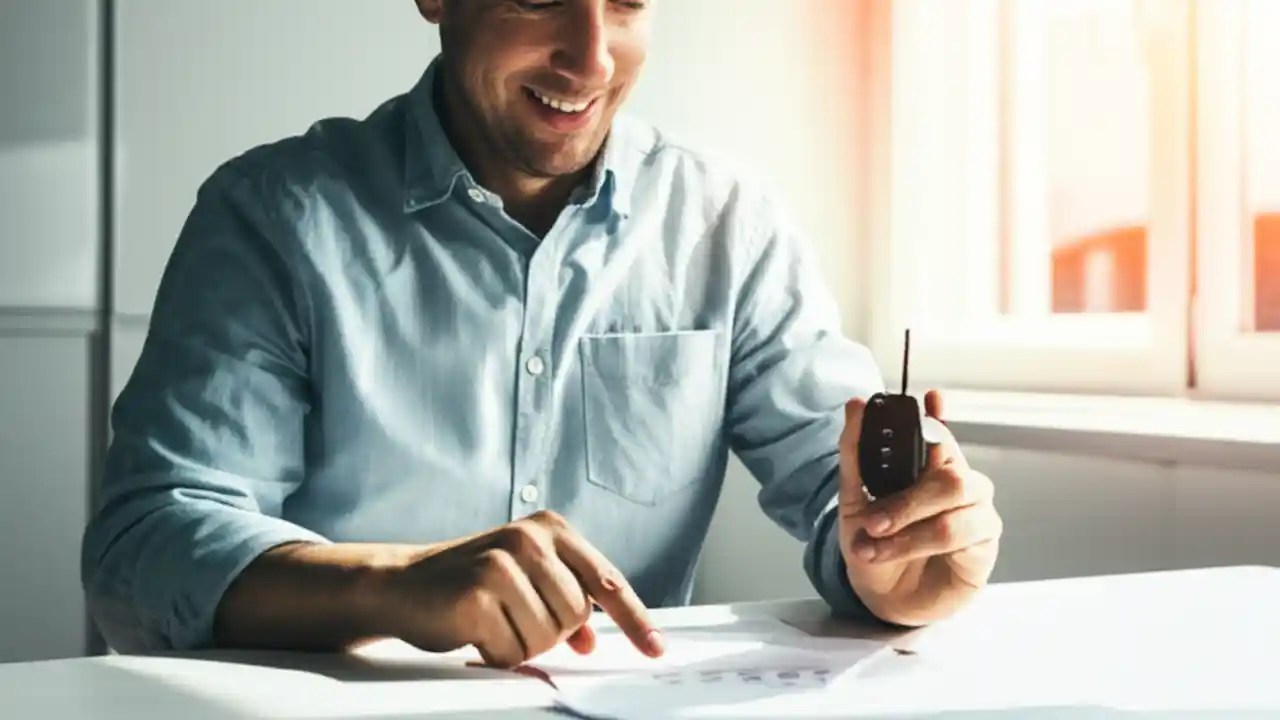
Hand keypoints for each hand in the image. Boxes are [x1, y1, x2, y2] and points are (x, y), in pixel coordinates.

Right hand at [379, 511, 663, 667]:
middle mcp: (531, 538)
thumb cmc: (468, 582)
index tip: (655, 648)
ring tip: (492, 622)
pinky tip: (474, 631)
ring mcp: (503, 563)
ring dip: (520, 644)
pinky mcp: (477, 593)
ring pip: (547, 638)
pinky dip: (495, 653)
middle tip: (513, 618)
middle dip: (548, 632)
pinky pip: (511, 650)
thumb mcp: (525, 579)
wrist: (401, 583)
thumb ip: (563, 599)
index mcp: (551, 529)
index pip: (606, 581)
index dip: (634, 619)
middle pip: (576, 616)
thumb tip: (591, 638)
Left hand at [837, 390, 1001, 625]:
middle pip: (950, 474)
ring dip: (908, 528)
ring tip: (875, 544)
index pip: (939, 433)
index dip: (938, 416)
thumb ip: (855, 452)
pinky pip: (960, 536)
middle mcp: (958, 485)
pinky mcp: (984, 545)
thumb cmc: (875, 546)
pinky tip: (899, 553)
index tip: (930, 399)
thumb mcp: (853, 499)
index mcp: (928, 468)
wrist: (882, 598)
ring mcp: (976, 513)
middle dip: (907, 500)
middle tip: (872, 521)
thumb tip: (855, 404)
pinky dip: (919, 544)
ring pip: (955, 504)